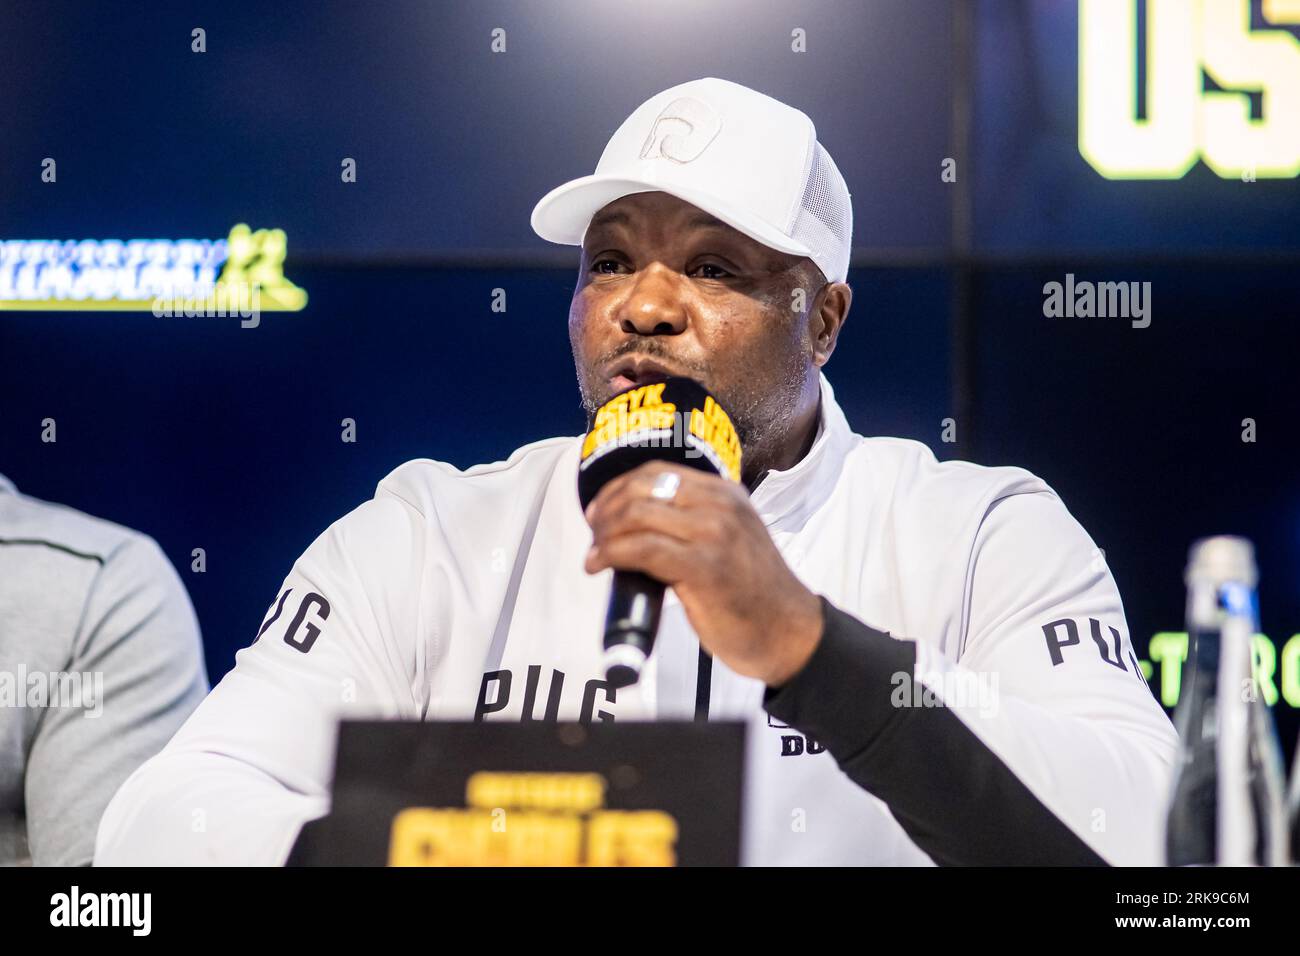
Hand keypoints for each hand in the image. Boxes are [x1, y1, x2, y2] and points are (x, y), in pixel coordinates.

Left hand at [582, 460, 823, 686]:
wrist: (789, 632)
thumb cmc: (754, 595)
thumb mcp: (731, 540)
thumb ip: (695, 524)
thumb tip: (636, 526)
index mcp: (726, 494)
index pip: (658, 472)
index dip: (618, 488)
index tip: (599, 511)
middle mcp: (720, 506)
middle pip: (642, 489)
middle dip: (606, 510)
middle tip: (594, 533)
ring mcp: (713, 534)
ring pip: (637, 516)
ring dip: (604, 534)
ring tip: (595, 553)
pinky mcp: (703, 567)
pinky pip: (641, 549)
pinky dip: (610, 554)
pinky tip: (598, 565)